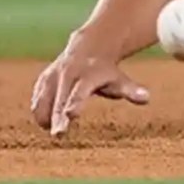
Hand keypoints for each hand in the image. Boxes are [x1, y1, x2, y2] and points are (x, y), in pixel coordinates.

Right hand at [30, 29, 149, 136]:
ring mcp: (53, 76)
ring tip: (50, 129)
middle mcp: (68, 74)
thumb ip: (131, 90)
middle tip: (58, 135)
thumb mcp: (119, 80)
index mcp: (88, 76)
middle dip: (57, 117)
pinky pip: (38, 99)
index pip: (80, 92)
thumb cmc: (106, 71)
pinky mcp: (43, 80)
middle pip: (60, 99)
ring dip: (45, 116)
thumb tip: (146, 98)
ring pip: (44, 100)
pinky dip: (39, 111)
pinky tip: (45, 121)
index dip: (75, 103)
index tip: (70, 115)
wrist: (89, 48)